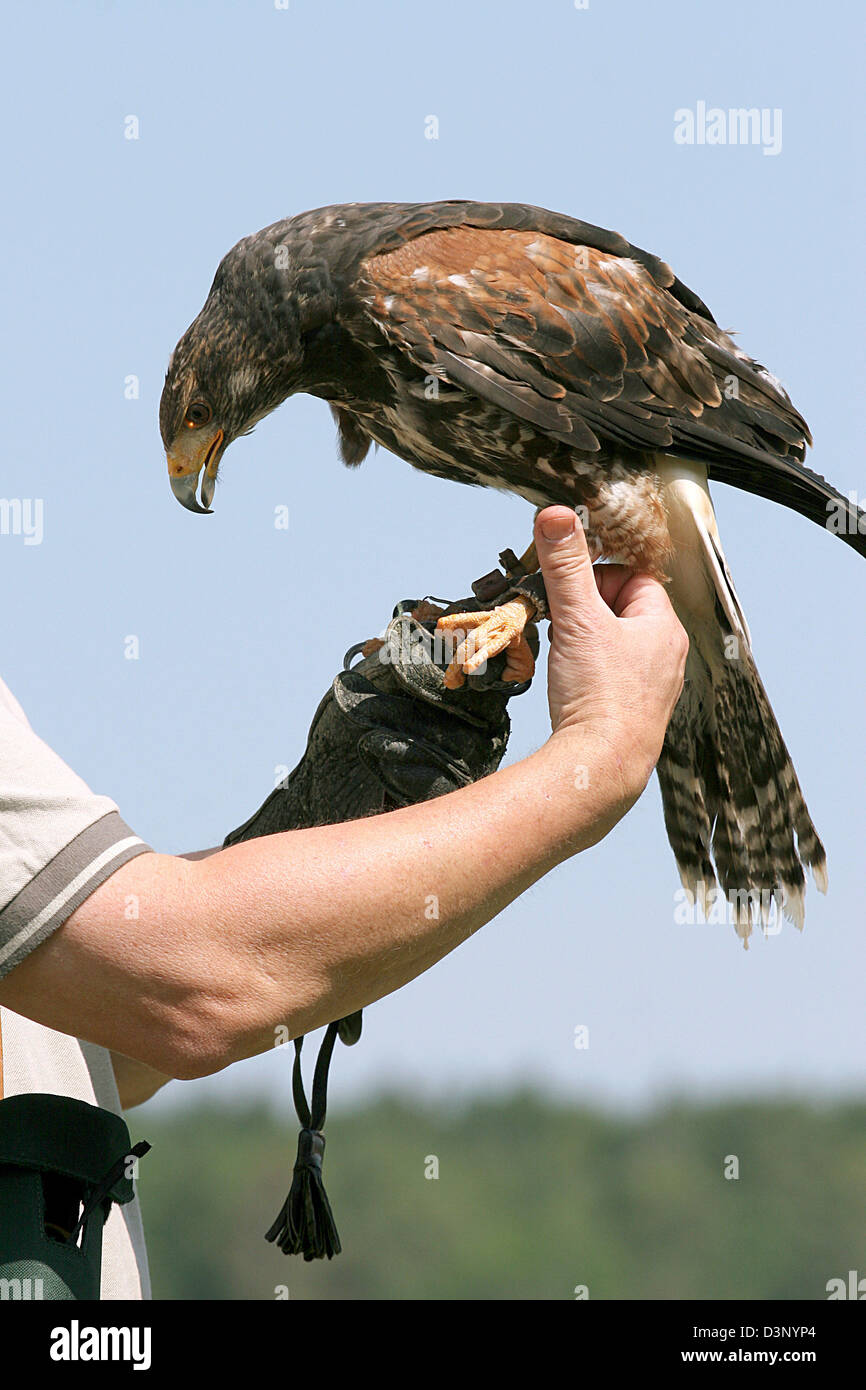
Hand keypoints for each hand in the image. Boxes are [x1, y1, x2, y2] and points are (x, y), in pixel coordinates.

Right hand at [534, 506, 688, 787]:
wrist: (601, 765)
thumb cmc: (600, 696)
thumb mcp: (578, 619)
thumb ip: (565, 565)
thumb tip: (556, 514)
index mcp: (663, 625)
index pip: (632, 577)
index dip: (595, 576)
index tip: (567, 590)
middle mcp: (665, 654)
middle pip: (619, 608)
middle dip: (583, 609)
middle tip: (558, 621)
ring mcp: (651, 685)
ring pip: (612, 642)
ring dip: (581, 639)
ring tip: (561, 652)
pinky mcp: (632, 710)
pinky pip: (609, 674)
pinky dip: (586, 670)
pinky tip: (568, 684)